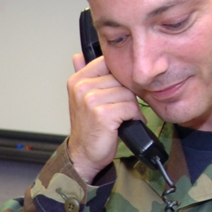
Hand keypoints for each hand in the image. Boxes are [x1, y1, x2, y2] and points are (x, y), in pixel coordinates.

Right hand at [65, 51, 142, 183]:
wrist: (84, 155)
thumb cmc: (88, 128)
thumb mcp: (81, 98)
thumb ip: (83, 75)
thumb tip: (78, 56)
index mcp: (77, 80)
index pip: (107, 62)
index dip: (119, 78)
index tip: (117, 93)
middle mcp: (81, 88)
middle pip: (121, 79)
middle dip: (127, 95)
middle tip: (123, 109)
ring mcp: (90, 100)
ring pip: (127, 93)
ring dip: (131, 108)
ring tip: (124, 117)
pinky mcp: (102, 114)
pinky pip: (130, 107)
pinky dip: (134, 117)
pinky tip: (127, 123)